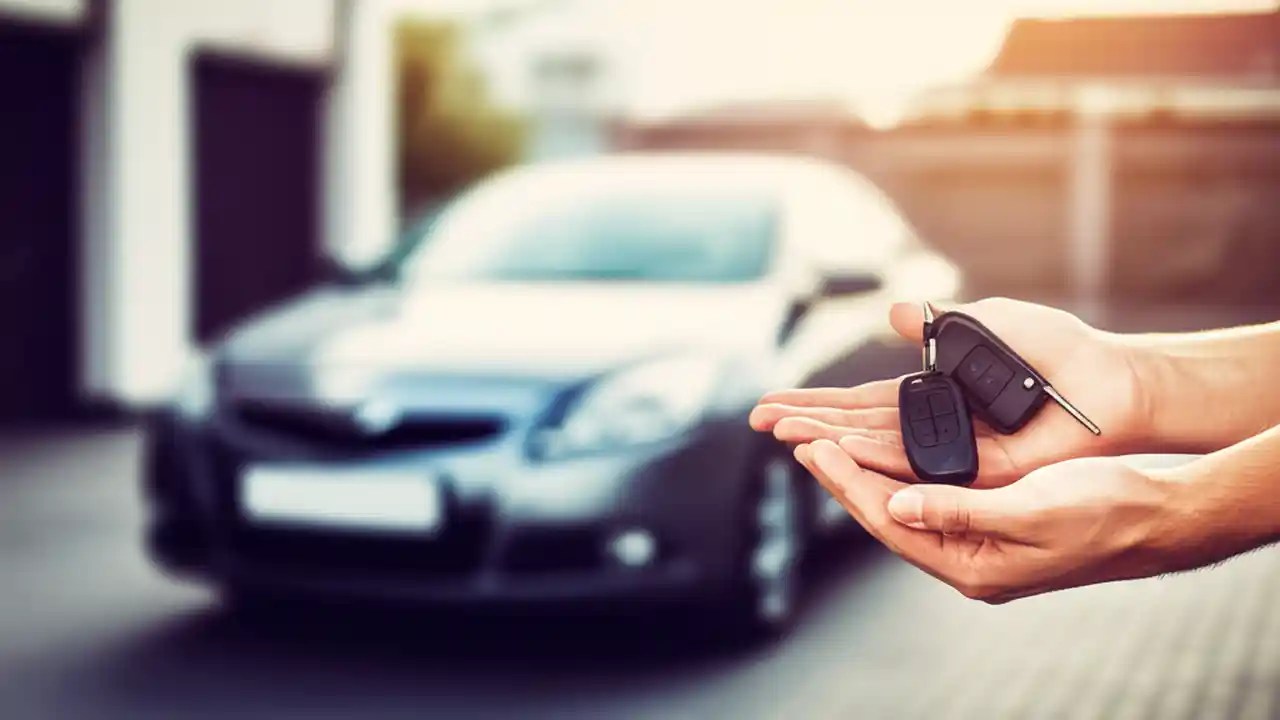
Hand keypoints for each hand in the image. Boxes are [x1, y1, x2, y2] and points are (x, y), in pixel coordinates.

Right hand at [752, 298, 1148, 487]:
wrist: (1107, 381)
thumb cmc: (1055, 349)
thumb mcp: (984, 321)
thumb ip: (933, 323)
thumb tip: (888, 312)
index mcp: (931, 392)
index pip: (859, 403)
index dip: (815, 404)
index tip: (773, 403)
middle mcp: (933, 427)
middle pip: (856, 428)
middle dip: (806, 423)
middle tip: (759, 421)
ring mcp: (951, 452)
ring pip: (875, 449)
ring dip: (828, 442)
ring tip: (785, 436)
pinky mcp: (975, 471)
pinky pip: (916, 464)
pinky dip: (873, 458)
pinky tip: (837, 451)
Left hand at [795, 441, 1186, 602]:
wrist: (1155, 518)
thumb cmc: (1103, 514)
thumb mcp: (1029, 511)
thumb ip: (961, 511)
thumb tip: (900, 504)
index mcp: (972, 567)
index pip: (889, 522)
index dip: (848, 484)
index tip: (815, 450)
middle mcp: (967, 562)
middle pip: (886, 517)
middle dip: (842, 480)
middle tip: (803, 444)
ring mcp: (977, 546)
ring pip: (902, 508)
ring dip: (864, 477)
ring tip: (826, 448)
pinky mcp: (988, 526)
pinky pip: (927, 500)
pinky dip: (899, 475)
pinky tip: (881, 459)